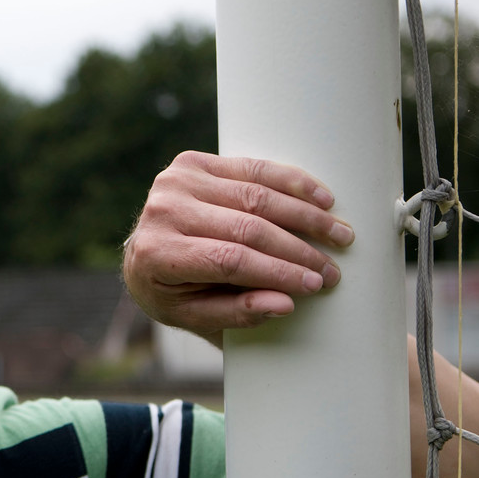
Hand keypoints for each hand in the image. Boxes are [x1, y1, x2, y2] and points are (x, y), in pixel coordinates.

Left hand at [122, 151, 355, 343]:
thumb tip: (285, 304)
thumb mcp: (194, 315)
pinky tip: (322, 198)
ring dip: (305, 215)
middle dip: (298, 250)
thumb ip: (236, 313)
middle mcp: (164, 211)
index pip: (230, 260)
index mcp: (158, 253)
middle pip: (248, 227)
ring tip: (339, 234)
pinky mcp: (192, 162)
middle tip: (333, 267)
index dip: (278, 272)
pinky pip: (253, 169)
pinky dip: (291, 182)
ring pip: (257, 195)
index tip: (316, 284)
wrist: (139, 252)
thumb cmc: (170, 291)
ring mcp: (176, 182)